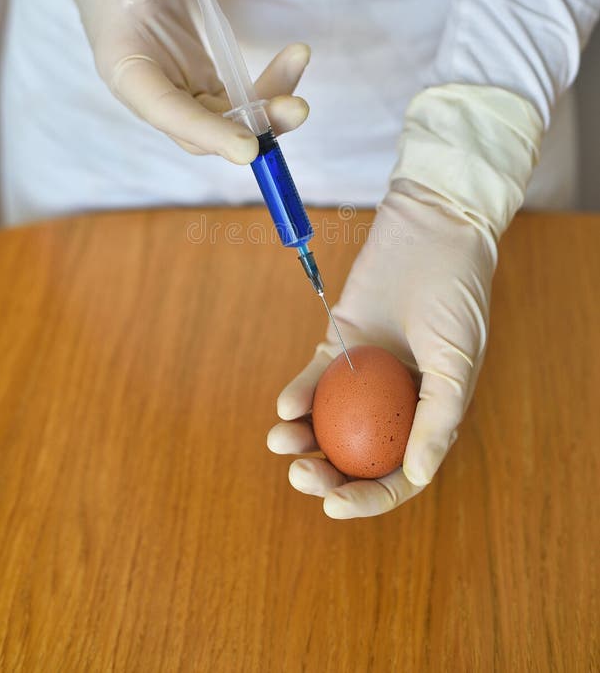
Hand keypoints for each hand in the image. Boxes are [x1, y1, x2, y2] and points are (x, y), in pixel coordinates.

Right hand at [62, 0, 309, 161]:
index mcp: (128, 75)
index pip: (168, 113)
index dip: (208, 133)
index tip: (248, 148)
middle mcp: (156, 97)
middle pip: (208, 130)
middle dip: (256, 127)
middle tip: (298, 108)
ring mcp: (183, 94)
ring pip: (231, 120)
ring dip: (271, 105)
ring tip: (299, 59)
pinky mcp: (203, 85)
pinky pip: (242, 99)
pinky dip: (271, 84)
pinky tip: (294, 56)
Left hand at [267, 178, 495, 517]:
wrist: (430, 234)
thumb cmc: (454, 297)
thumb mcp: (456, 362)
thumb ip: (438, 419)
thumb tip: (413, 476)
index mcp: (430, 417)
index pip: (397, 472)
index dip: (368, 497)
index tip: (334, 505)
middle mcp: (395, 405)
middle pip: (356, 454)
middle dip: (326, 475)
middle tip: (301, 476)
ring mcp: (363, 379)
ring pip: (328, 424)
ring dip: (302, 440)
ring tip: (282, 442)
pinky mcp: (338, 348)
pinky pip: (312, 381)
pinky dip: (298, 395)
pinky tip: (285, 407)